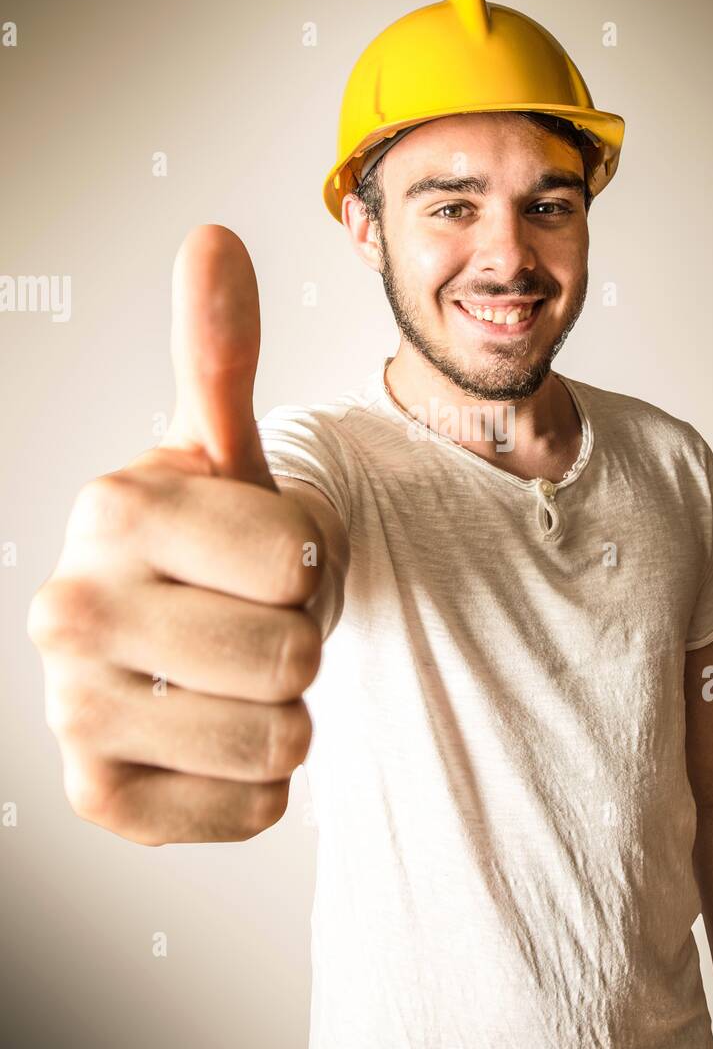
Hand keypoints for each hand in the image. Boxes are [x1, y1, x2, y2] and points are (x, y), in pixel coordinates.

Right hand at [27, 225, 323, 844]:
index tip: (259, 552)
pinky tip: (213, 734)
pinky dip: (259, 781)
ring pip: (280, 740)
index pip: (297, 557)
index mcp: (111, 509)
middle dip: (295, 637)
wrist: (172, 635)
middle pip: (291, 654)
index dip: (307, 557)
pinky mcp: (98, 798)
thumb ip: (221, 351)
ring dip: (283, 710)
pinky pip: (254, 809)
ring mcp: (72, 713)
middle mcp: (68, 612)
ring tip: (232, 674)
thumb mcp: (223, 447)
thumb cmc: (210, 539)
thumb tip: (212, 240)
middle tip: (248, 618)